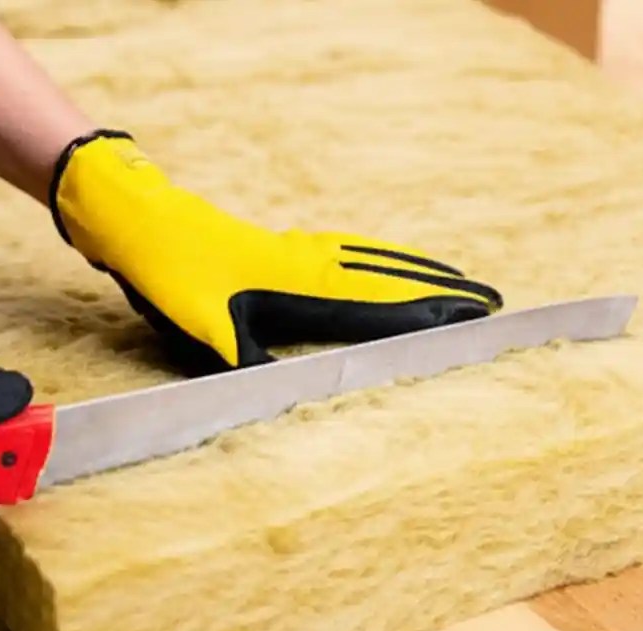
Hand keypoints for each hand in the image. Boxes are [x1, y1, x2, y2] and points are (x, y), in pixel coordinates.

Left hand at [50, 130, 502, 373]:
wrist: (146, 222)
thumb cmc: (174, 276)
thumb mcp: (203, 328)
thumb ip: (248, 361)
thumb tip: (285, 396)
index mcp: (302, 287)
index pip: (381, 306)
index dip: (431, 314)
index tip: (477, 317)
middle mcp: (314, 264)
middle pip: (394, 279)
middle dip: (446, 291)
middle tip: (495, 301)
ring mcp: (305, 250)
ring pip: (380, 261)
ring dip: (425, 272)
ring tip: (464, 282)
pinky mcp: (291, 245)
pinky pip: (357, 251)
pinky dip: (390, 258)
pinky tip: (394, 263)